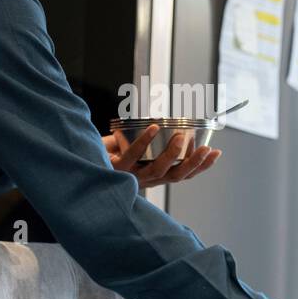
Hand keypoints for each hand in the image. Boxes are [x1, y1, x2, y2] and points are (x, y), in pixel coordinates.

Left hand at [104, 124, 221, 188]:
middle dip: (194, 164)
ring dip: (173, 153)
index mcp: (154, 174)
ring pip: (158, 170)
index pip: (183, 175)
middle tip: (207, 149)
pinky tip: (154, 127)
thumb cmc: (109, 149)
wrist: (80, 155)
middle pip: (176, 177)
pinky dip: (145, 141)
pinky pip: (133, 156)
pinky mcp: (116, 168)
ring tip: (181, 136)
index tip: (217, 153)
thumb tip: (169, 119)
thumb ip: (151, 138)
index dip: (201, 167)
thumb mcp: (134, 145)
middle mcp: (145, 179)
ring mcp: (131, 176)